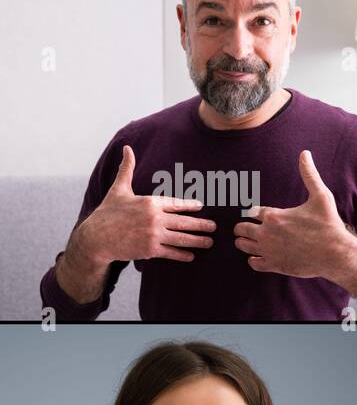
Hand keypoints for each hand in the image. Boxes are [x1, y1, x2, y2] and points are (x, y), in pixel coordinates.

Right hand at [76, 144, 213, 263]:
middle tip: (214, 227)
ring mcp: (153, 234)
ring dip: (198, 241)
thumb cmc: (107, 212)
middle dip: (202, 225)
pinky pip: (171, 252)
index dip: (190, 205)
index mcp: (149, 202)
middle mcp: (154, 218)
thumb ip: (127, 169)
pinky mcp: (150, 250)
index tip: (201, 206)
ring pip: (182, 238)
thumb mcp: (119, 189)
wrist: (95, 237)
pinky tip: (191, 256)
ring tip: (209, 242)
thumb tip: (127, 148)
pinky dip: (183, 255)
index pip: (176, 203)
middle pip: (184, 222)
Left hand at [233, 150, 351, 278]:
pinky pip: (253, 263)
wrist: (337, 253)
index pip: (250, 211)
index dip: (253, 212)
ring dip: (245, 243)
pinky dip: (254, 260)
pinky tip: (261, 256)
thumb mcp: (321, 196)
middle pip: (240, 228)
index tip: (257, 214)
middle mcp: (266, 233)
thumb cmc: (329, 225)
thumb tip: (305, 153)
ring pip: (242, 246)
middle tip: (249, 228)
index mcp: (273, 215)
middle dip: (243, 227)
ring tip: (253, 242)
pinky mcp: (275, 265)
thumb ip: (309, 175)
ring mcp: (269, 250)